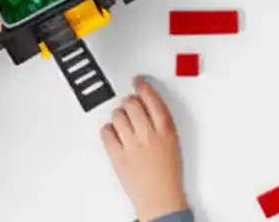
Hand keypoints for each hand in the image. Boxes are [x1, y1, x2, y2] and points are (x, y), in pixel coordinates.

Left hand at [101, 76, 187, 221]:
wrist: (161, 199)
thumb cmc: (168, 173)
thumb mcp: (172, 142)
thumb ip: (160, 121)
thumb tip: (146, 103)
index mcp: (165, 130)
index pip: (151, 98)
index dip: (142, 86)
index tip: (137, 80)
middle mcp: (148, 135)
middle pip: (132, 104)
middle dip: (129, 102)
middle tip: (129, 106)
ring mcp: (132, 145)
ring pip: (117, 115)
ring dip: (118, 116)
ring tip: (122, 124)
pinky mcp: (117, 156)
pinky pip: (106, 133)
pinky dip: (108, 131)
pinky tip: (114, 135)